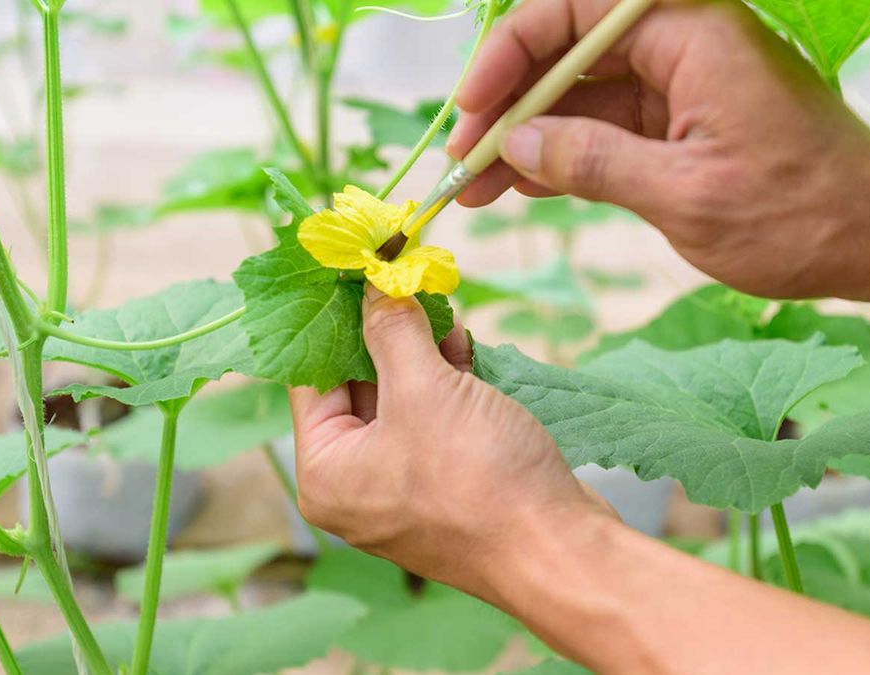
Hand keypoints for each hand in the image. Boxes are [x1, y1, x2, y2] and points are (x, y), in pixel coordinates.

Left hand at [289, 286, 613, 597]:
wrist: (558, 550)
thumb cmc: (478, 478)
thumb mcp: (425, 389)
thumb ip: (391, 330)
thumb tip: (374, 283)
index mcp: (326, 472)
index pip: (311, 379)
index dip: (330, 320)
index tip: (347, 269)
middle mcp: (355, 484)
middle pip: (355, 387)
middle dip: (382, 331)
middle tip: (397, 275)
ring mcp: (403, 486)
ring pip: (400, 399)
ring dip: (418, 351)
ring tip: (435, 301)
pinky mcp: (448, 483)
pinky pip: (433, 419)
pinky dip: (444, 380)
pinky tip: (460, 341)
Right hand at [447, 0, 869, 300]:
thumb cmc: (802, 213)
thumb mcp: (685, 194)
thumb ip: (592, 161)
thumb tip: (516, 143)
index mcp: (689, 32)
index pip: (571, 12)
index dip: (508, 56)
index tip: (472, 112)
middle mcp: (681, 43)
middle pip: (566, 52)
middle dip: (508, 105)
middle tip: (461, 161)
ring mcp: (680, 83)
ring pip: (580, 94)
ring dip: (526, 138)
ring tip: (477, 188)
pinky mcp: (681, 122)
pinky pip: (606, 125)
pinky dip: (564, 155)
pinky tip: (521, 184)